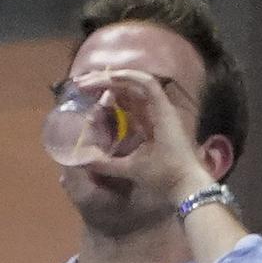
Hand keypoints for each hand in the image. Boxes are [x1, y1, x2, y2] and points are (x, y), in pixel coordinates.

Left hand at [93, 67, 211, 205]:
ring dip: (109, 77)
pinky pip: (147, 83)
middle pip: (126, 87)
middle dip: (101, 81)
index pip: (124, 99)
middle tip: (79, 83)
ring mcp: (161, 108)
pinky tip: (108, 78)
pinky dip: (128, 76)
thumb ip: (104, 163)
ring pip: (134, 81)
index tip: (84, 93)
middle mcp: (153, 112)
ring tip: (87, 81)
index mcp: (146, 123)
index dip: (104, 92)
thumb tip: (81, 160)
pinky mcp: (165, 108)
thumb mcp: (124, 167)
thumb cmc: (161, 178)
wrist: (183, 185)